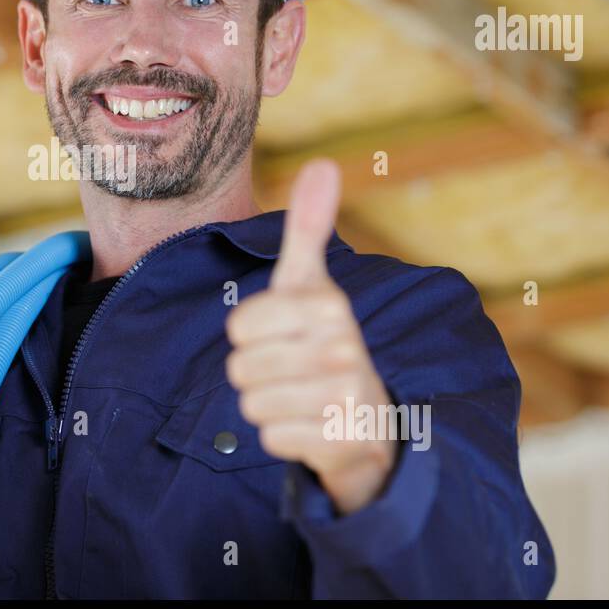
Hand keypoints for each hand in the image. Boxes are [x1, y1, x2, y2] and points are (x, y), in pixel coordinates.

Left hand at [225, 159, 397, 514]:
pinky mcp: (343, 444)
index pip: (238, 326)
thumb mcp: (311, 283)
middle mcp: (343, 350)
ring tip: (298, 396)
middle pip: (240, 368)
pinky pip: (271, 439)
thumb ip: (308, 227)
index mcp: (329, 307)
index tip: (279, 334)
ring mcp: (345, 400)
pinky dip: (282, 436)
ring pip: (252, 404)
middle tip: (289, 370)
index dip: (248, 334)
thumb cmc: (324, 340)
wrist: (370, 416)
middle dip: (254, 373)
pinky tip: (309, 425)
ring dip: (266, 404)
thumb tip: (322, 164)